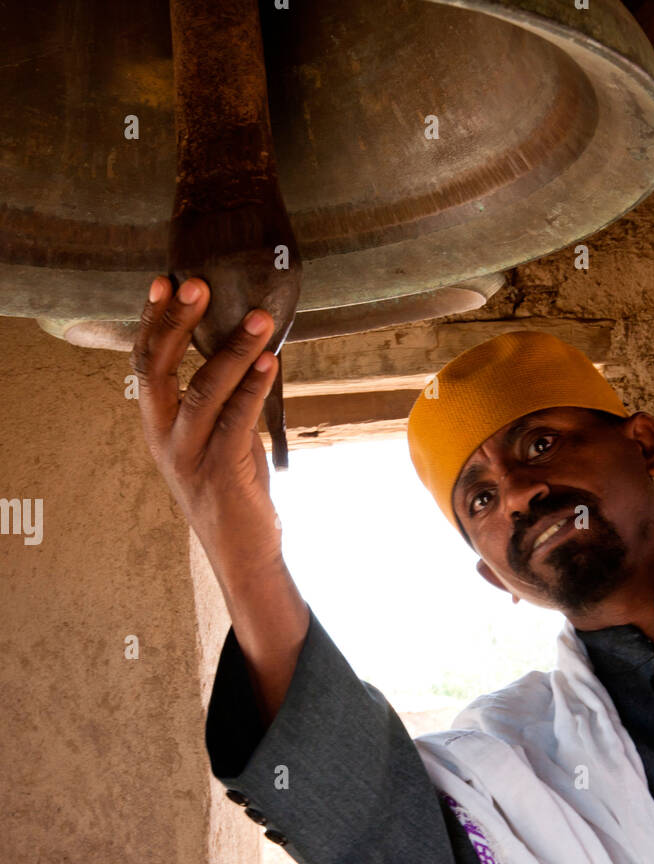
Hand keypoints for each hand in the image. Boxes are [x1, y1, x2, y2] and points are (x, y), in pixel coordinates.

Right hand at [131, 274, 283, 586]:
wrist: (244, 554)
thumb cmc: (233, 490)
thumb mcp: (215, 438)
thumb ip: (217, 400)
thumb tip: (239, 345)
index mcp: (158, 425)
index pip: (145, 364)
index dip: (152, 321)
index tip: (163, 281)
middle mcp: (165, 438)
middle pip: (159, 370)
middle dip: (177, 322)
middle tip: (198, 283)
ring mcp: (190, 456)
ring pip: (204, 391)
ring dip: (233, 350)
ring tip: (259, 318)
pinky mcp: (221, 471)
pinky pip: (237, 420)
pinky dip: (254, 386)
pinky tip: (271, 361)